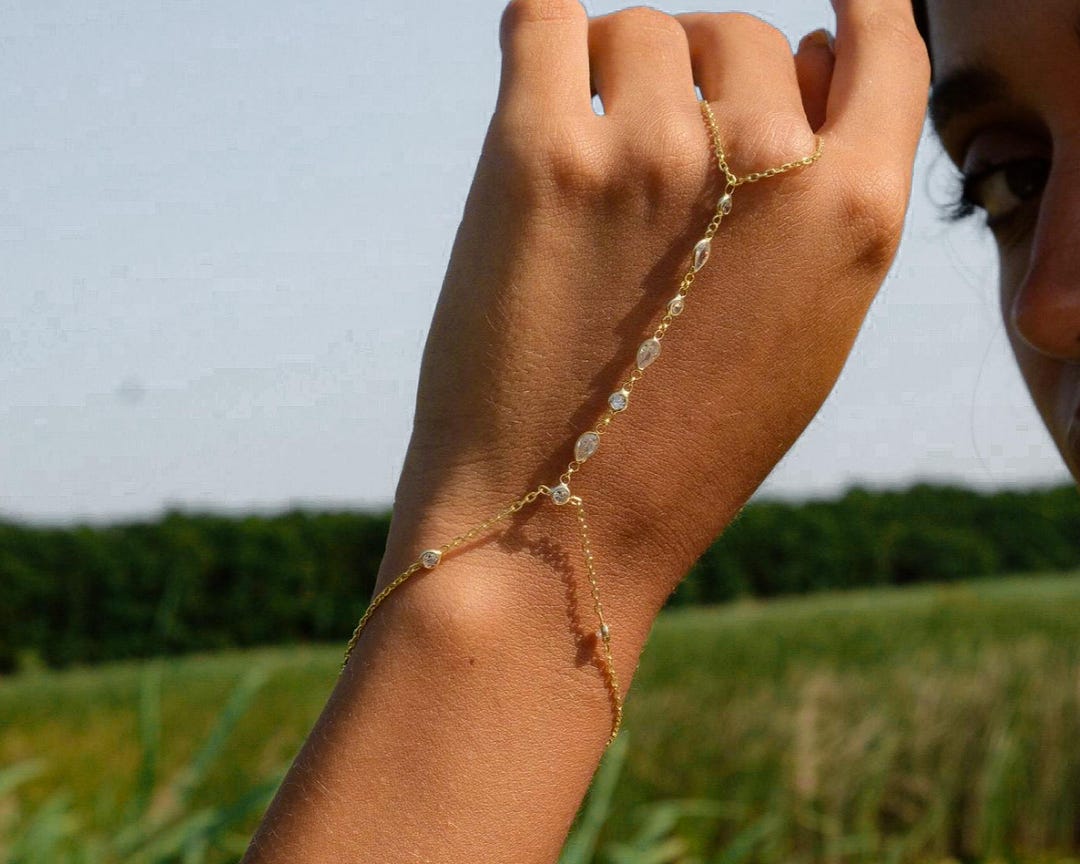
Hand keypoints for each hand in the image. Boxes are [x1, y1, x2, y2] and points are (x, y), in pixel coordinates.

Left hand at [388, 0, 929, 611]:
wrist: (555, 533)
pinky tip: (537, 92)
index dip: (848, 10)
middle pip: (736, 31)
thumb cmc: (676, 448)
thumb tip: (810, 65)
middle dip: (696, 79)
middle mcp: (771, 166)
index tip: (814, 12)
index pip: (883, 42)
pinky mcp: (539, 158)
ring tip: (586, 193)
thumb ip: (826, 203)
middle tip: (646, 171)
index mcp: (857, 215)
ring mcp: (654, 154)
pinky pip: (542, 15)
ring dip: (609, 82)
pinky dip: (541, 37)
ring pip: (636, 30)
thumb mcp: (803, 337)